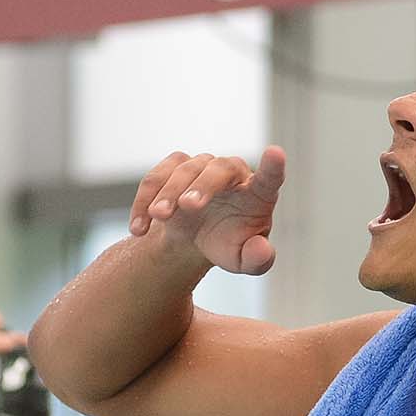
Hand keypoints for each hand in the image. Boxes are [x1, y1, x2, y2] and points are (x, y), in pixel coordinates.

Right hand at [129, 146, 285, 275]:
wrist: (198, 240)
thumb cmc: (230, 246)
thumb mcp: (246, 260)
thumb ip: (258, 258)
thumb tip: (260, 250)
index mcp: (258, 193)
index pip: (269, 177)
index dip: (272, 167)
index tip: (275, 154)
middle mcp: (233, 173)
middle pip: (220, 169)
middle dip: (203, 185)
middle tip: (187, 207)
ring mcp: (203, 166)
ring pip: (185, 170)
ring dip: (169, 192)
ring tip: (157, 217)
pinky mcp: (175, 167)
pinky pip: (157, 177)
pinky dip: (145, 200)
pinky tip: (139, 228)